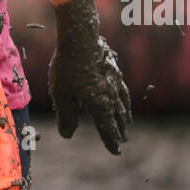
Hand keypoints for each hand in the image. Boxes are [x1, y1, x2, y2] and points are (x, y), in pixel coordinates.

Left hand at [48, 0, 130, 153]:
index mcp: (101, 105)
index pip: (108, 129)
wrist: (80, 37)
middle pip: (118, 117)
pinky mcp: (113, 67)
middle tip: (123, 139)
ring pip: (123, 101)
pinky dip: (123, 95)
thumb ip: (65, 116)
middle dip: (120, 130)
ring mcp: (115, 80)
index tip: (117, 152)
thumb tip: (68, 136)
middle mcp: (112, 95)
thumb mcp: (61, 95)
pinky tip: (121, 90)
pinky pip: (121, 86)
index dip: (112, 142)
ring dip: (125, 113)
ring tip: (127, 119)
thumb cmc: (68, 67)